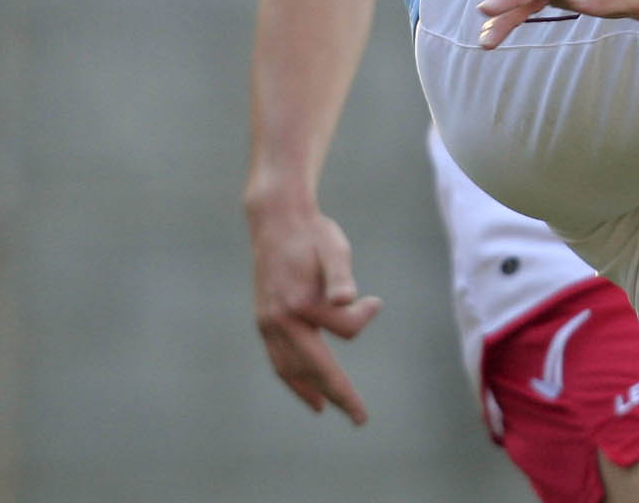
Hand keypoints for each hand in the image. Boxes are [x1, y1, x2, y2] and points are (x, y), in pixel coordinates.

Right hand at [246, 195, 383, 423]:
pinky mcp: (264, 322)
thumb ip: (341, 275)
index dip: (363, 317)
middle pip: (314, 367)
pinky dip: (290, 377)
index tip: (375, 300)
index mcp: (301, 304)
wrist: (276, 220)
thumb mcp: (335, 247)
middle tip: (359, 418)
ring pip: (289, 369)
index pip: (342, 330)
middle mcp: (280, 320)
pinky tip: (301, 385)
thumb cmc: (313, 234)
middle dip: (338, 393)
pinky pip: (276, 359)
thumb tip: (349, 299)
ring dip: (310, 391)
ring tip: (326, 407)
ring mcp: (268, 324)